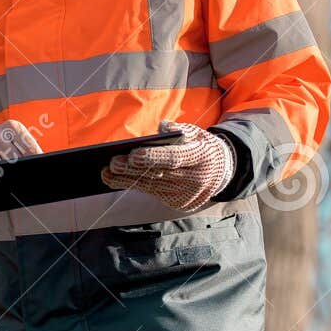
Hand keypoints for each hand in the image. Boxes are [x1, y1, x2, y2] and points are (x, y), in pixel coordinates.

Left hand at [101, 120, 234, 211]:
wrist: (223, 173)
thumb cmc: (202, 147)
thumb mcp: (197, 133)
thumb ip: (180, 129)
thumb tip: (162, 127)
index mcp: (201, 157)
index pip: (175, 158)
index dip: (154, 157)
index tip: (133, 154)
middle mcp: (195, 178)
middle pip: (160, 174)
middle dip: (134, 169)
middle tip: (113, 162)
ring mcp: (187, 194)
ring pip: (153, 187)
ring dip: (127, 180)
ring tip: (106, 172)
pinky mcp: (179, 203)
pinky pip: (153, 194)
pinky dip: (134, 186)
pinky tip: (116, 180)